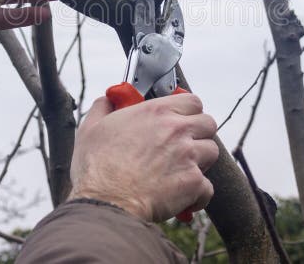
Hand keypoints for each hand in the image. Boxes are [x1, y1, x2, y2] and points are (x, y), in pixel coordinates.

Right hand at [69, 94, 218, 221]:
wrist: (106, 203)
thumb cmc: (97, 167)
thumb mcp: (91, 128)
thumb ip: (103, 108)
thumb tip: (107, 100)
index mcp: (157, 112)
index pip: (192, 101)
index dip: (188, 111)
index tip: (180, 119)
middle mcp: (177, 130)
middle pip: (209, 124)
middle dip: (199, 134)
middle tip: (183, 145)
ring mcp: (188, 157)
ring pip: (212, 152)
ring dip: (200, 162)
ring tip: (181, 171)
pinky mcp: (193, 184)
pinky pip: (207, 187)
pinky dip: (198, 194)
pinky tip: (182, 198)